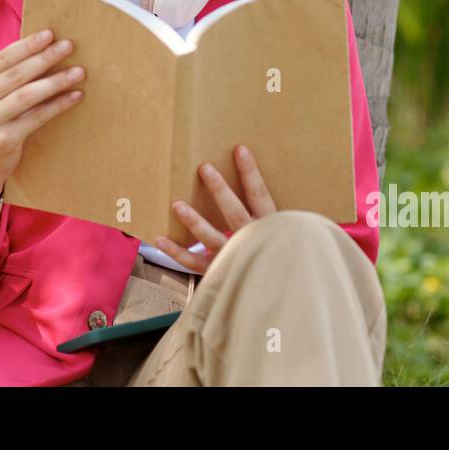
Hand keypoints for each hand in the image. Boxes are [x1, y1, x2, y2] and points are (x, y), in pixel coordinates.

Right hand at [0, 29, 85, 201]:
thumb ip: (3, 77)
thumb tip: (42, 48)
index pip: (1, 59)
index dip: (27, 45)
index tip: (50, 33)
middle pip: (16, 74)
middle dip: (45, 58)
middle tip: (68, 46)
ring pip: (27, 95)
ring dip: (56, 81)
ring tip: (78, 71)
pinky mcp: (4, 140)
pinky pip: (37, 117)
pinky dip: (58, 105)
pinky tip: (75, 96)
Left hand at [152, 144, 276, 274]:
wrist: (282, 299)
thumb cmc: (283, 258)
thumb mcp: (289, 234)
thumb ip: (275, 216)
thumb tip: (272, 187)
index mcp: (270, 227)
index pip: (260, 196)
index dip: (250, 173)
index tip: (240, 150)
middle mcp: (250, 241)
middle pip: (234, 212)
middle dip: (219, 189)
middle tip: (204, 168)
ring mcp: (232, 256)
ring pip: (210, 237)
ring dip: (193, 220)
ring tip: (177, 204)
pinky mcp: (216, 271)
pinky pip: (192, 262)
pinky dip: (175, 251)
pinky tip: (159, 239)